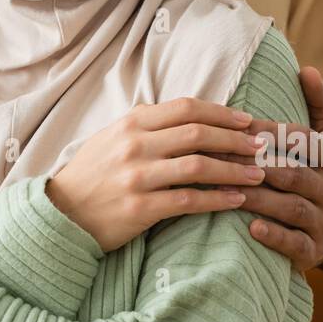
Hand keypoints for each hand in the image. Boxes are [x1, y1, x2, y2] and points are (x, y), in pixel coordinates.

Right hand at [46, 97, 267, 252]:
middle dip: (235, 139)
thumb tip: (189, 115)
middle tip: (261, 146)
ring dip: (233, 169)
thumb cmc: (92, 175)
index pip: (185, 108)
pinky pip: (189, 201)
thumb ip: (147, 125)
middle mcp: (134, 145)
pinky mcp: (140, 208)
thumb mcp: (112, 138)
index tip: (246, 120)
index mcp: (130, 123)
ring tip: (257, 174)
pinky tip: (237, 200)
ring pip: (198, 166)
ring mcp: (137, 176)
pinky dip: (217, 200)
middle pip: (197, 133)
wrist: (61, 213)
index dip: (221, 113)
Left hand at [237, 66, 322, 273]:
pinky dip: (274, 236)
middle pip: (293, 173)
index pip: (302, 140)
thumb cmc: (317, 172)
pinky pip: (295, 244)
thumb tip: (308, 69)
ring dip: (258, 197)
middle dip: (255, 164)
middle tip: (218, 156)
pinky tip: (251, 228)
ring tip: (225, 188)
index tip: (239, 125)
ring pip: (291, 207)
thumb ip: (319, 104)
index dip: (271, 131)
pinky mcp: (314, 250)